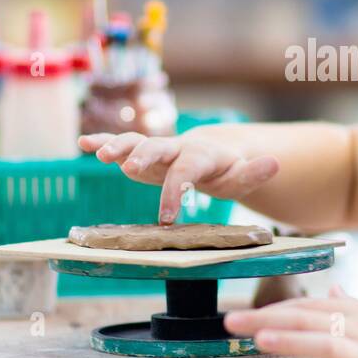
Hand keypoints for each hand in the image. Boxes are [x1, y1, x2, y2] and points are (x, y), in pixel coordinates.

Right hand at [78, 131, 278, 223]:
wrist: (215, 150)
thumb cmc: (228, 170)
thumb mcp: (243, 176)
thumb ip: (255, 172)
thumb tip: (275, 162)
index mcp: (202, 156)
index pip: (187, 170)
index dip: (176, 191)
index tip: (166, 218)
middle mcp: (177, 147)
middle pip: (159, 147)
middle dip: (144, 155)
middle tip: (127, 166)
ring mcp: (159, 148)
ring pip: (137, 141)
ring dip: (119, 145)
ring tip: (100, 153)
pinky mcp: (143, 150)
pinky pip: (122, 141)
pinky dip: (103, 139)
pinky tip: (82, 142)